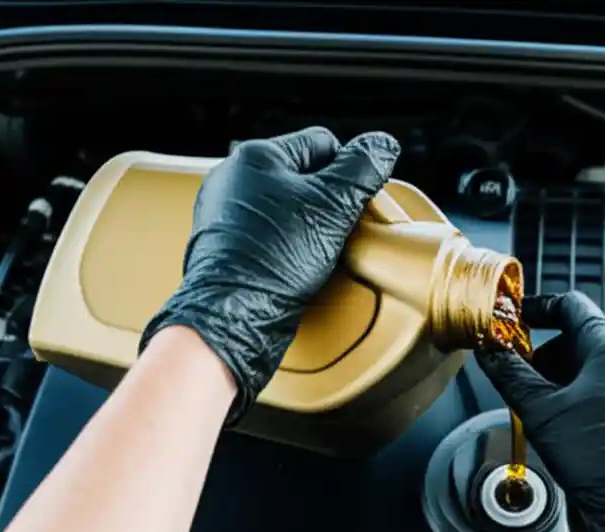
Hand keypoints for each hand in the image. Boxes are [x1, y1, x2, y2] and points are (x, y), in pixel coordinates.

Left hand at [142, 127, 400, 420]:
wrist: (233, 315)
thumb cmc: (276, 258)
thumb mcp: (334, 204)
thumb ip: (364, 167)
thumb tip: (382, 143)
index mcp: (256, 155)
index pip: (323, 144)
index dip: (349, 173)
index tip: (355, 205)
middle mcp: (232, 177)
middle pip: (303, 175)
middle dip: (327, 201)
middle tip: (337, 231)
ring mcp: (223, 211)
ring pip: (286, 206)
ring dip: (308, 224)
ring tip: (315, 251)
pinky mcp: (222, 244)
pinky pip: (267, 232)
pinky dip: (286, 244)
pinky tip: (293, 264)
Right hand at [477, 292, 604, 531]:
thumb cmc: (601, 456)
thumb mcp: (541, 410)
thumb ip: (510, 374)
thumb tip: (488, 350)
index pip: (569, 305)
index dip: (533, 309)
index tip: (508, 320)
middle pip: (572, 338)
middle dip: (538, 356)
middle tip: (511, 375)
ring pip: (580, 367)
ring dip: (551, 380)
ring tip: (532, 409)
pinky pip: (592, 390)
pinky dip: (567, 398)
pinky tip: (552, 424)